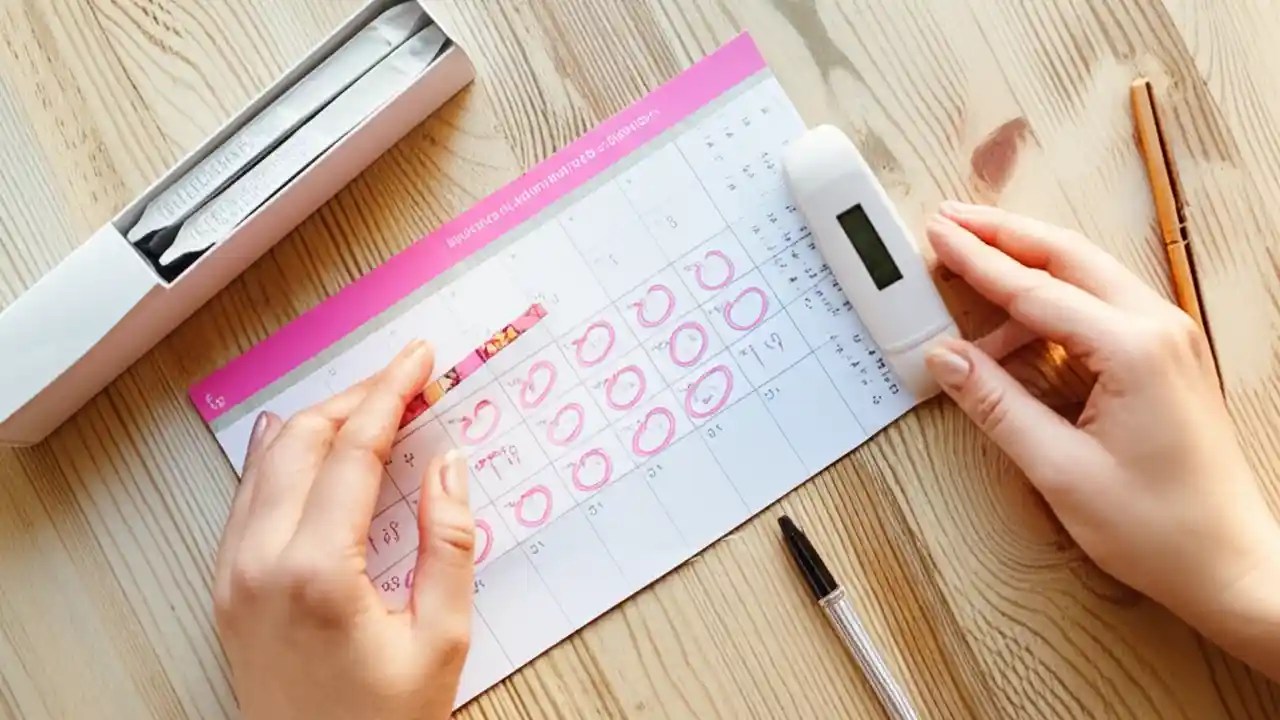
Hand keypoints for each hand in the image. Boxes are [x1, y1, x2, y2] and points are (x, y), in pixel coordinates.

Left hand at [213, 341, 473, 719]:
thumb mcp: (440, 638)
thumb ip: (450, 544)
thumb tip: (450, 466)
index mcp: (316, 571)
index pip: (354, 449)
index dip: (391, 393)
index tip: (418, 360)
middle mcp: (259, 563)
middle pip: (301, 440)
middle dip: (356, 397)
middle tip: (405, 380)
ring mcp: (234, 576)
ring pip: (267, 462)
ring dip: (319, 422)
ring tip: (370, 406)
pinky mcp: (227, 590)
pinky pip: (249, 497)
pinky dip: (284, 458)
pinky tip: (307, 447)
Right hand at [922, 203, 1279, 645]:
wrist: (1230, 564)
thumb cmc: (1161, 528)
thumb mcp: (1060, 471)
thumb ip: (997, 405)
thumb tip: (947, 358)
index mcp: (1134, 351)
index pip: (1035, 290)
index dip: (978, 261)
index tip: (939, 235)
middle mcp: (1159, 330)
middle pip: (1068, 258)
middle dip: (1004, 236)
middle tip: (952, 222)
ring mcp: (1168, 340)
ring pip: (1086, 278)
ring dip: (1027, 270)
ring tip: (972, 279)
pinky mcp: (1165, 359)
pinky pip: (1101, 309)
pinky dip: (1052, 307)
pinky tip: (1016, 332)